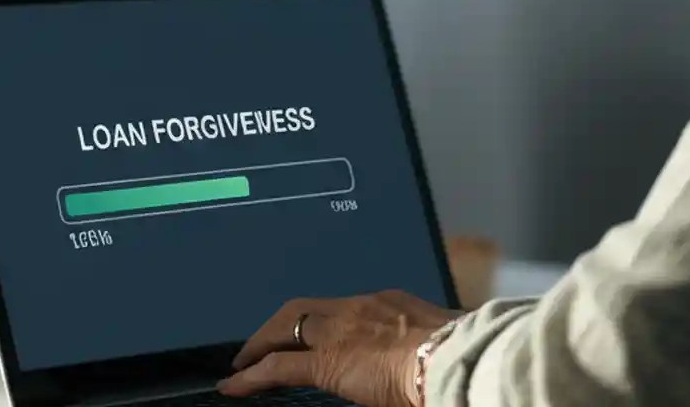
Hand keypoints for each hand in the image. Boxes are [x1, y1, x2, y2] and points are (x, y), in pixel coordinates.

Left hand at [219, 291, 460, 405]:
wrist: (451, 360)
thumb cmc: (456, 354)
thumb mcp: (440, 338)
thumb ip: (424, 343)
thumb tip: (430, 355)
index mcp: (388, 303)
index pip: (341, 308)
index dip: (319, 321)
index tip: (313, 334)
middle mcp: (358, 309)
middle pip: (304, 309)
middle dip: (278, 324)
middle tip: (261, 343)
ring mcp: (339, 333)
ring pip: (285, 328)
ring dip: (261, 344)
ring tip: (244, 363)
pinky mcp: (326, 363)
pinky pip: (278, 367)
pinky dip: (251, 375)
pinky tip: (233, 385)